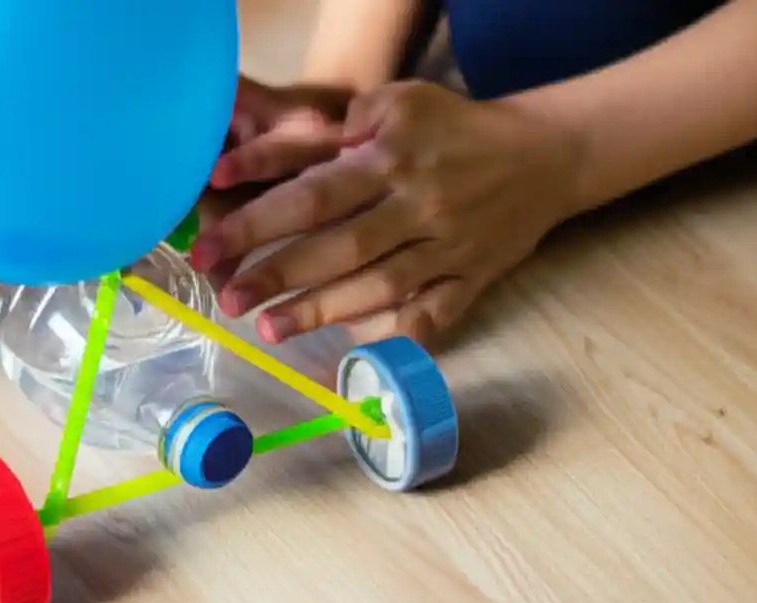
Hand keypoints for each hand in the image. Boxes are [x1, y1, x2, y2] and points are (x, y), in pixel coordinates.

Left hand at [191, 80, 582, 347]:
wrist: (546, 155)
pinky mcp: (470, 281)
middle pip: (339, 248)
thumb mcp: (401, 101)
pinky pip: (429, 317)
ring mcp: (447, 249)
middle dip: (277, 276)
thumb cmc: (455, 128)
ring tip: (270, 330)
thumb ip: (340, 124)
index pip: (313, 195)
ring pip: (378, 288)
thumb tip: (272, 154)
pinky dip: (391, 334)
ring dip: (321, 312)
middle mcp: (418, 207)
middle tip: (227, 300)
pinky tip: (349, 347)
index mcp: (393, 159)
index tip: (210, 247)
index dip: (257, 223)